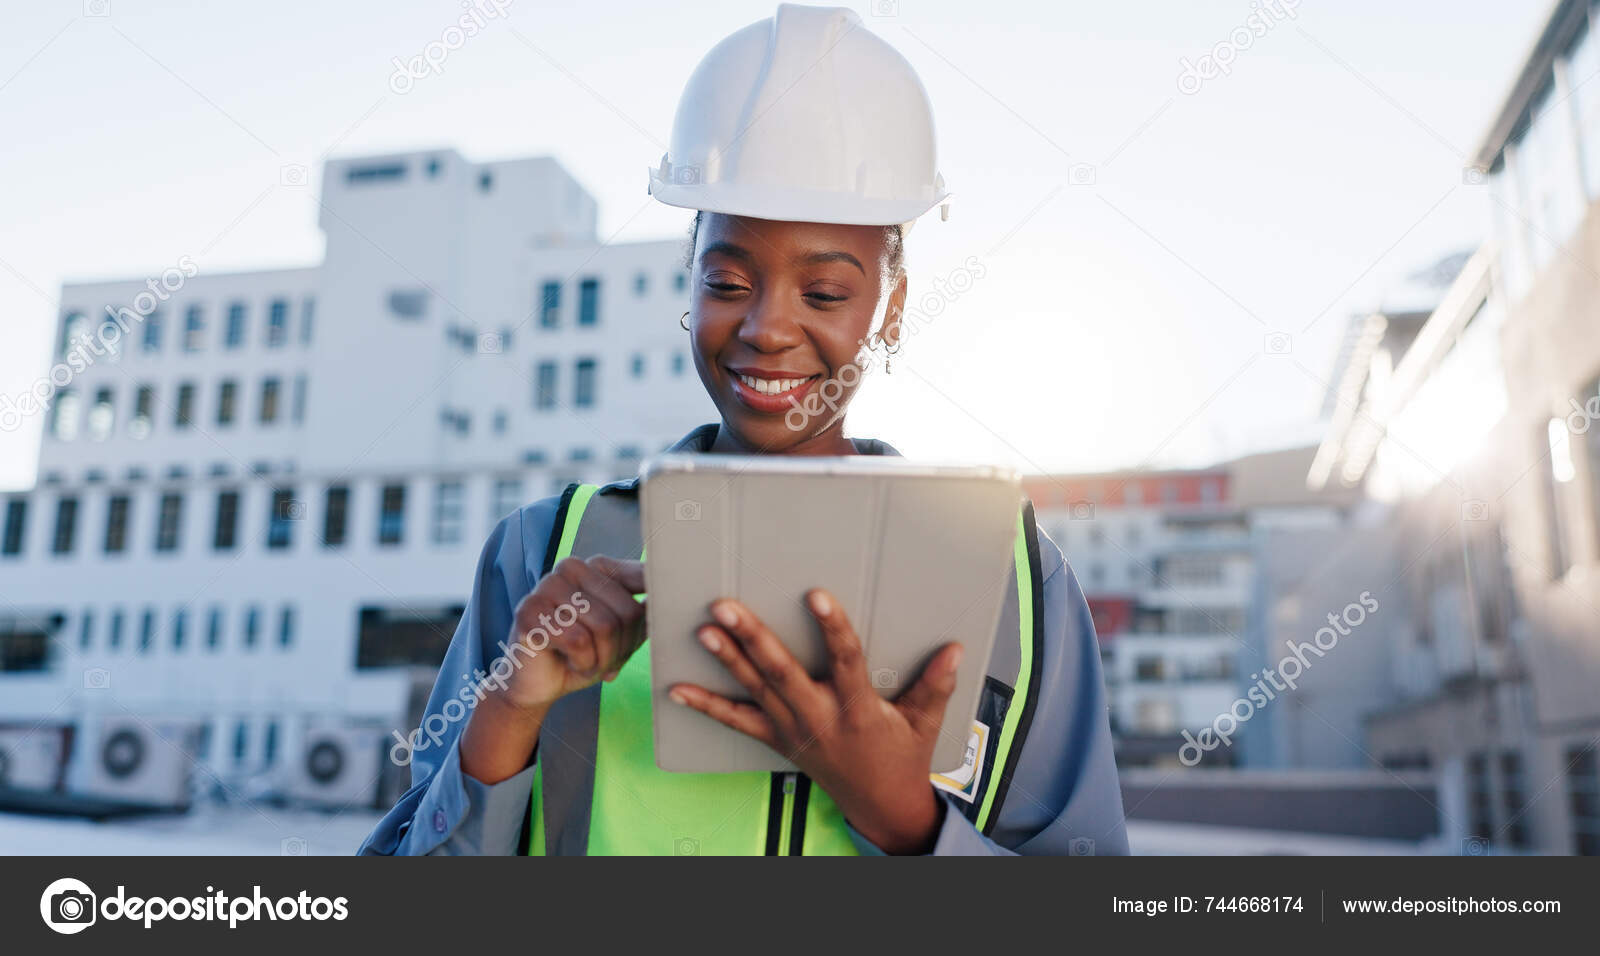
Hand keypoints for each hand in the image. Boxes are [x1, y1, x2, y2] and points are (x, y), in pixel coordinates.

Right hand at [496, 555, 647, 711]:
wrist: (538, 685)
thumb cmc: (582, 656)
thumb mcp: (623, 635)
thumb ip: (645, 614)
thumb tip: (670, 599)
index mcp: (597, 566)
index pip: (643, 581)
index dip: (646, 622)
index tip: (634, 639)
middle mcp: (572, 567)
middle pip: (628, 611)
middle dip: (622, 648)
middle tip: (603, 659)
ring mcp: (547, 586)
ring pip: (605, 627)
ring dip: (602, 659)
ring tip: (586, 661)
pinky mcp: (529, 611)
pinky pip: (578, 641)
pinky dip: (582, 663)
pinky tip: (568, 661)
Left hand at [668, 590, 961, 854]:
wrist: (879, 804)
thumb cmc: (902, 756)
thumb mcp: (924, 722)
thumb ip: (936, 684)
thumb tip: (954, 648)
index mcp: (858, 709)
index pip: (845, 662)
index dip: (833, 629)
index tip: (817, 596)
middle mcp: (820, 718)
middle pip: (783, 674)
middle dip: (753, 639)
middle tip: (727, 608)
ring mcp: (793, 730)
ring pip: (756, 691)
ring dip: (728, 660)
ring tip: (705, 631)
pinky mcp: (777, 740)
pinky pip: (737, 722)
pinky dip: (706, 705)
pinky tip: (677, 689)